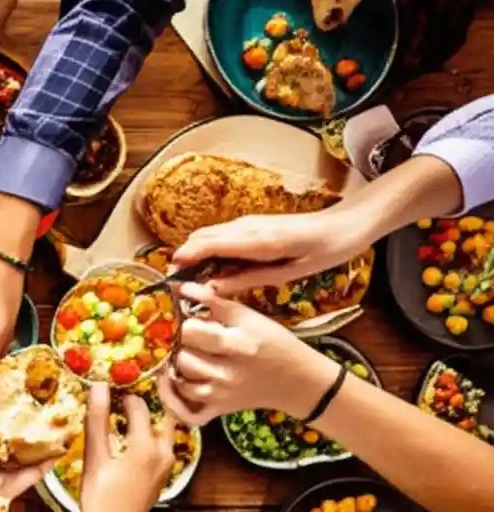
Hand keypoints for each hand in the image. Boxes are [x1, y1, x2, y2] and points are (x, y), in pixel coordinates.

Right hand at [80, 384, 175, 511]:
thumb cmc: (99, 497)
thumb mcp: (95, 456)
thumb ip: (98, 419)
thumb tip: (98, 386)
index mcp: (147, 446)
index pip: (139, 406)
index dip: (125, 392)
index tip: (112, 382)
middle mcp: (164, 452)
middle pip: (161, 416)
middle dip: (148, 400)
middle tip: (128, 388)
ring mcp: (167, 465)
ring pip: (164, 431)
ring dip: (149, 418)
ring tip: (128, 408)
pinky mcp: (163, 475)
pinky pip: (162, 445)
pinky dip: (150, 434)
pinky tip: (131, 434)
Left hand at [156, 282, 335, 426]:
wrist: (298, 381)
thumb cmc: (274, 342)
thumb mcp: (250, 317)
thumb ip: (214, 302)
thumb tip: (180, 286)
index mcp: (238, 341)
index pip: (190, 329)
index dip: (181, 319)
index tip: (183, 314)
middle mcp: (228, 370)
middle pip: (182, 352)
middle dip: (177, 340)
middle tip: (182, 334)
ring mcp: (221, 392)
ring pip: (179, 377)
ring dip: (175, 363)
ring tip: (183, 352)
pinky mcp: (218, 409)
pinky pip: (185, 410)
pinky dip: (174, 398)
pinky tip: (175, 382)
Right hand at [173, 209, 370, 295]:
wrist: (344, 225)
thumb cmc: (322, 252)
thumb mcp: (286, 274)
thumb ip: (246, 280)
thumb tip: (210, 289)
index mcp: (254, 240)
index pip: (205, 245)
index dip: (182, 260)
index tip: (168, 280)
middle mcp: (245, 227)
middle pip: (199, 237)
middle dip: (183, 259)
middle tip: (177, 287)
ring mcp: (247, 222)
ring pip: (207, 235)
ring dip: (194, 255)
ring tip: (192, 282)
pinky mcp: (250, 224)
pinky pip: (220, 236)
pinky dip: (208, 251)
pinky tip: (215, 270)